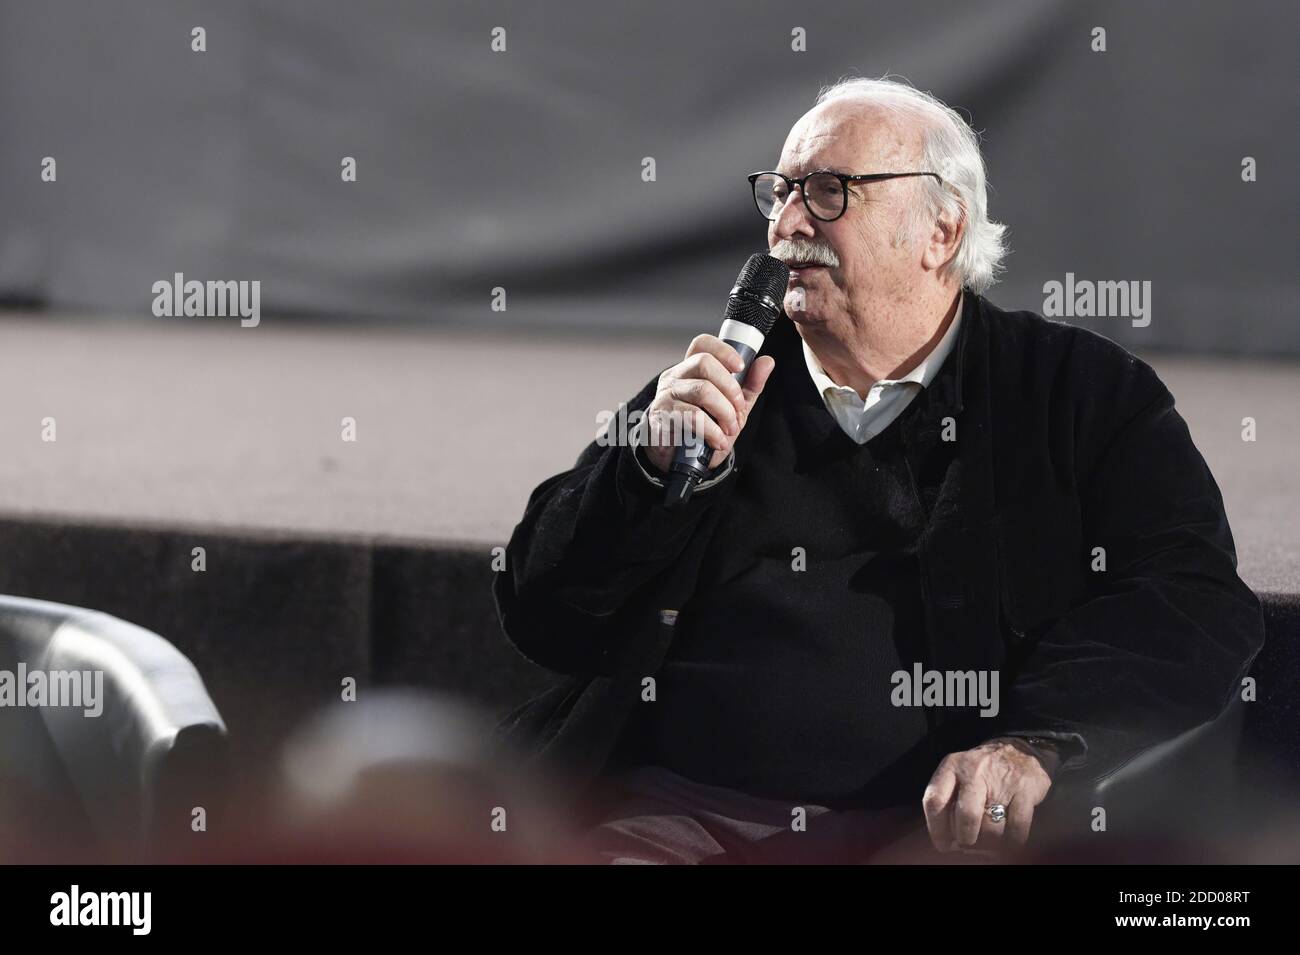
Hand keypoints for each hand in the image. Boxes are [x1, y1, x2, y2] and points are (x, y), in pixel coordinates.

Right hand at [641, 334, 774, 472]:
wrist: (681, 461)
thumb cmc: (705, 428)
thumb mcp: (732, 406)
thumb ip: (749, 385)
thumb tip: (767, 361)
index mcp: (691, 369)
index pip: (702, 344)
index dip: (723, 351)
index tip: (740, 367)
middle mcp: (675, 377)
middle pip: (704, 363)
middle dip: (730, 388)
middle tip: (738, 409)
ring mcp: (666, 395)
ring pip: (702, 390)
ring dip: (724, 412)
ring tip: (730, 429)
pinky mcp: (662, 417)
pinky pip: (692, 417)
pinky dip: (712, 431)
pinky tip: (718, 440)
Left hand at [921, 737, 1053, 853]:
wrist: (1018, 749)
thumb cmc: (981, 771)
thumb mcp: (958, 774)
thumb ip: (949, 801)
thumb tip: (948, 842)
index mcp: (951, 767)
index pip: (934, 800)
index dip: (936, 829)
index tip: (943, 845)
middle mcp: (974, 771)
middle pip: (965, 816)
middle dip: (966, 838)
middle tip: (969, 844)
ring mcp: (1001, 780)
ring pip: (992, 827)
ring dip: (990, 842)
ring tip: (990, 841)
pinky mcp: (1025, 790)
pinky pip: (1017, 827)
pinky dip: (1013, 841)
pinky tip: (1010, 839)